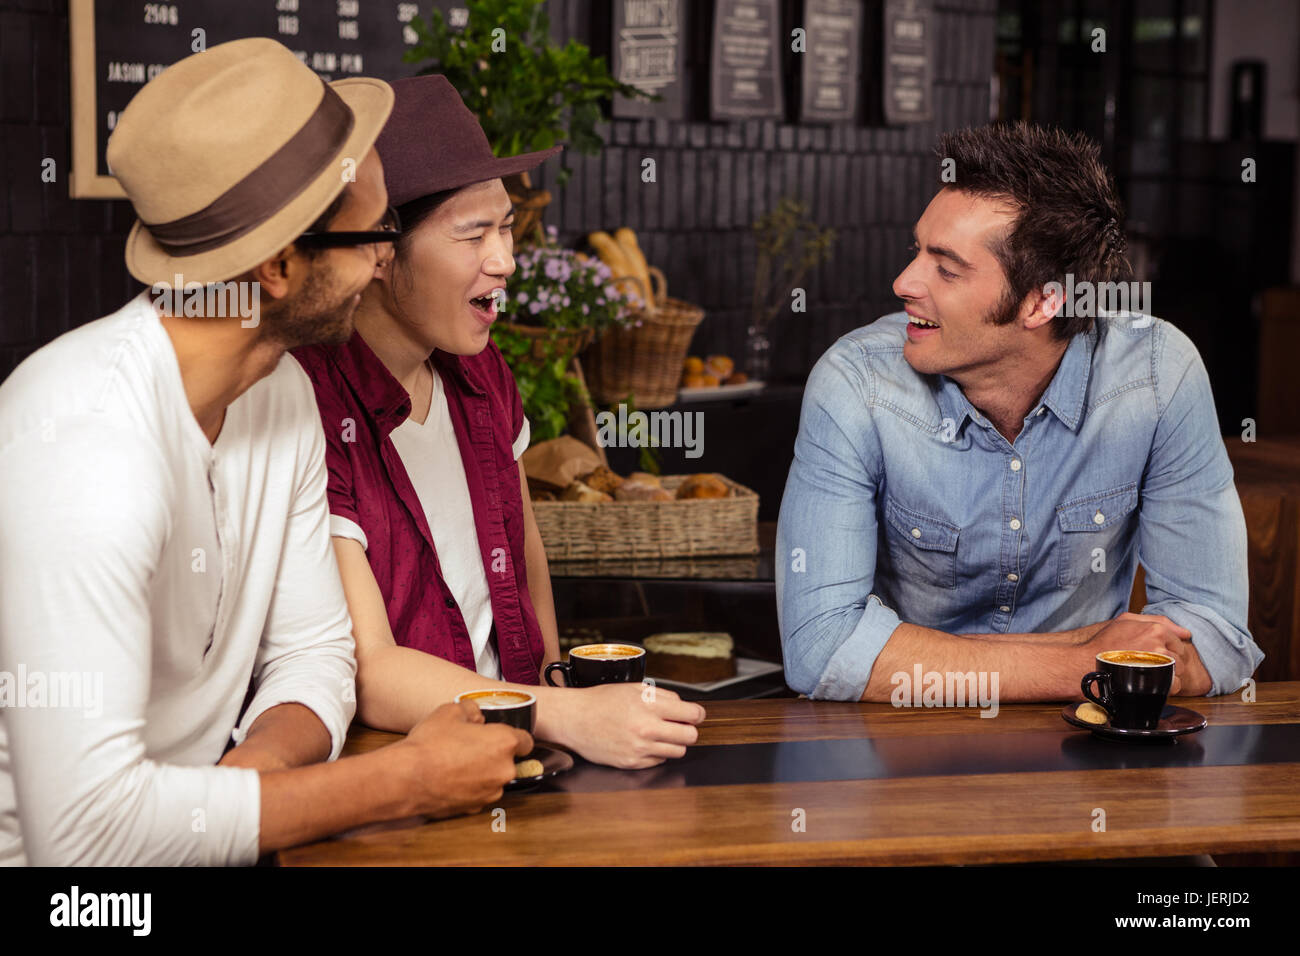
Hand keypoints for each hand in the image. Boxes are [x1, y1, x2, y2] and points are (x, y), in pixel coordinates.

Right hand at [390, 700, 531, 818]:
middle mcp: (504, 770)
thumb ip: (472, 710)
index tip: (499, 735)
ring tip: (456, 763)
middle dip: (494, 754)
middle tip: (470, 747)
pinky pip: (478, 793)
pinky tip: (450, 779)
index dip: (513, 736)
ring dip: (482, 772)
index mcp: (504, 742)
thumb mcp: (450, 710)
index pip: (526, 741)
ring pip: (493, 778)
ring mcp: (491, 792)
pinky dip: (469, 787)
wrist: (406, 778)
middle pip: (509, 760)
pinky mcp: (475, 808)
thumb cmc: (430, 743)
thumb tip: (476, 716)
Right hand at [554, 683, 705, 769]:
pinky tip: (644, 743)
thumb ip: (661, 696)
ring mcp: (640, 748)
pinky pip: (659, 760)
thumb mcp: (633, 688)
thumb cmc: (600, 701)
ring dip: (674, 742)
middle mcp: (647, 729)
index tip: (694, 715)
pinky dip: (657, 752)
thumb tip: (682, 705)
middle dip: (687, 729)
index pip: (693, 714)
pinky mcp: (632, 763)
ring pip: (678, 751)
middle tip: (678, 725)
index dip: (696, 714)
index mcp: (649, 706)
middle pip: (691, 736)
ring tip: (659, 734)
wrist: (574, 719)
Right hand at [1085, 612, 1208, 694]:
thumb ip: (1157, 620)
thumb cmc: (1104, 642)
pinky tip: (1151, 684)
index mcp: (1155, 629)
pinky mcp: (1156, 681)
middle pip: (1181, 657)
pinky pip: (1174, 686)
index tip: (1155, 654)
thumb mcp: (1126, 621)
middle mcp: (1159, 645)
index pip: (1179, 642)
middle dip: (1170, 662)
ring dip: (1168, 675)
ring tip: (1149, 674)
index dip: (1169, 649)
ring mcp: (1158, 664)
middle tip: (1150, 665)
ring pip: (1179, 672)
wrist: (1086, 663)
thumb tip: (1186, 632)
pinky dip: (1166, 687)